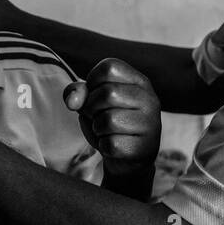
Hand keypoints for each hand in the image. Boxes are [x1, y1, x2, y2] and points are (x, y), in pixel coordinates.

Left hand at [63, 58, 161, 180]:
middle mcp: (150, 100)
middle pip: (108, 93)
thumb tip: (73, 100)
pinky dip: (103, 146)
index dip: (92, 80)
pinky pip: (110, 143)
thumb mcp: (92, 102)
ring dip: (97, 128)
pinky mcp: (143, 148)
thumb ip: (79, 93)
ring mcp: (150, 124)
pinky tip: (113, 146)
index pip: (109, 67)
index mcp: (140, 82)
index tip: (95, 93)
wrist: (127, 158)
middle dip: (91, 107)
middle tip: (97, 116)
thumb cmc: (109, 123)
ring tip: (106, 132)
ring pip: (107, 120)